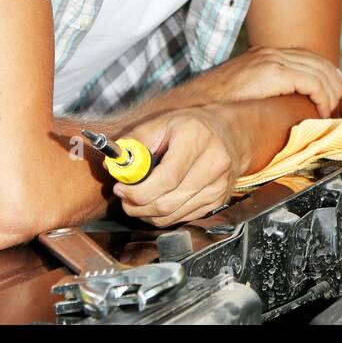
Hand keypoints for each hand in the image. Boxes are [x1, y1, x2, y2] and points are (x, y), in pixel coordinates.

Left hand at [112, 107, 249, 227]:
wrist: (228, 134)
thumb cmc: (190, 127)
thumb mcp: (161, 123)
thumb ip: (135, 141)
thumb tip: (112, 164)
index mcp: (197, 139)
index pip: (166, 179)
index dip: (138, 191)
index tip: (120, 189)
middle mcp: (214, 164)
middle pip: (168, 202)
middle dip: (137, 206)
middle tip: (124, 197)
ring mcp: (218, 186)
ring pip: (173, 215)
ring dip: (147, 214)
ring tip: (136, 200)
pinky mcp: (218, 201)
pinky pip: (183, 219)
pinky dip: (163, 216)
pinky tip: (155, 203)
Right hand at [191, 45, 341, 118]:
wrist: (195, 103)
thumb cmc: (216, 103)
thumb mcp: (245, 90)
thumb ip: (264, 89)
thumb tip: (283, 104)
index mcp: (266, 55)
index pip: (308, 57)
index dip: (328, 72)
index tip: (336, 88)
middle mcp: (271, 53)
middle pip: (319, 63)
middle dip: (334, 84)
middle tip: (338, 105)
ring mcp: (272, 60)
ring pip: (319, 73)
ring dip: (331, 94)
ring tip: (331, 111)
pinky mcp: (272, 72)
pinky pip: (311, 81)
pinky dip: (322, 97)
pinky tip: (322, 111)